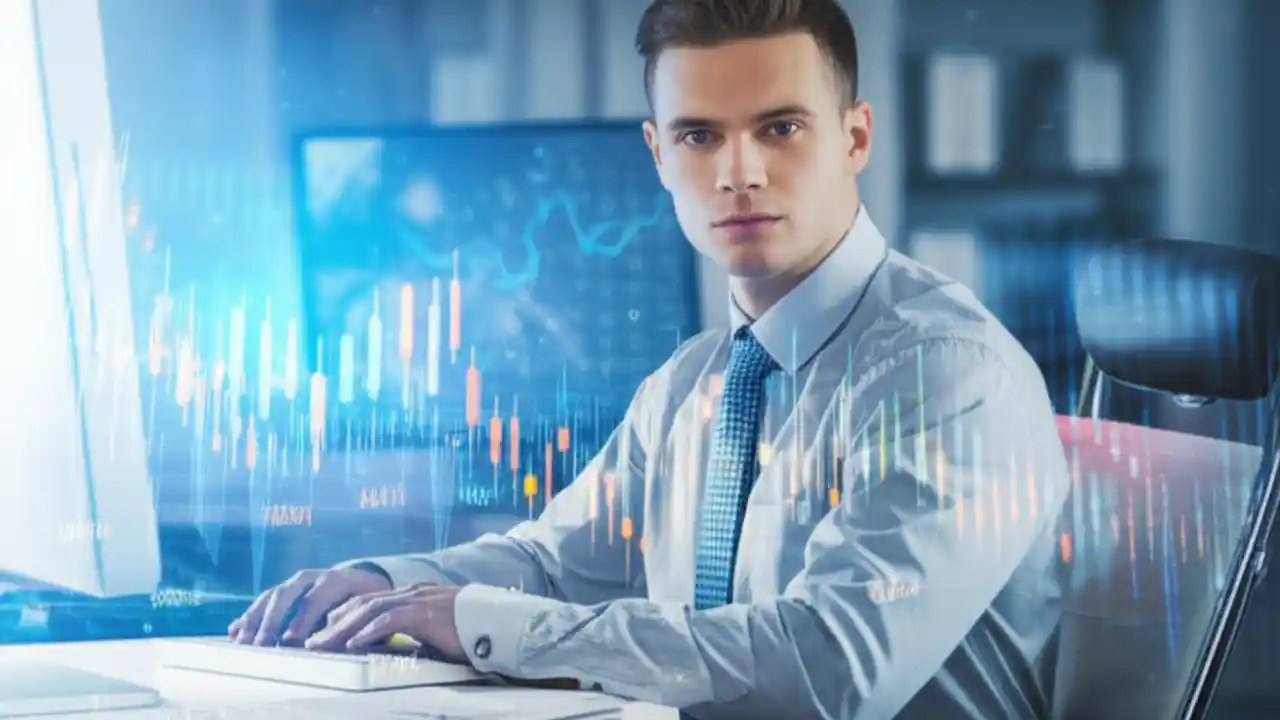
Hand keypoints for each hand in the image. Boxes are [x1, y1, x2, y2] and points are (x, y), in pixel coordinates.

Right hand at [226, 565, 392, 645]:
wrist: (360, 577)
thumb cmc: (364, 596)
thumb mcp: (366, 604)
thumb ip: (351, 619)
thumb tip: (339, 641)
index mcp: (333, 580)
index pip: (314, 598)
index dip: (302, 618)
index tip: (291, 639)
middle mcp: (308, 578)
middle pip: (284, 595)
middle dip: (270, 621)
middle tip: (260, 645)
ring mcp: (292, 584)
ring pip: (269, 598)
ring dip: (253, 620)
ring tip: (241, 642)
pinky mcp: (282, 592)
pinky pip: (261, 602)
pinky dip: (247, 617)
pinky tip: (233, 632)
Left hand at [303, 583, 466, 663]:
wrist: (498, 622)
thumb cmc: (470, 631)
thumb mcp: (434, 631)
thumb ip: (413, 634)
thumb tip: (394, 649)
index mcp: (411, 596)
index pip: (369, 602)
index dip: (343, 617)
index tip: (324, 633)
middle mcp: (410, 594)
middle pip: (362, 605)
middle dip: (333, 623)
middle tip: (312, 642)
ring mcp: (417, 601)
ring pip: (370, 610)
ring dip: (343, 628)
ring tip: (323, 644)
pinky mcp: (425, 613)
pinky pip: (390, 620)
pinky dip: (369, 631)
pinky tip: (353, 643)